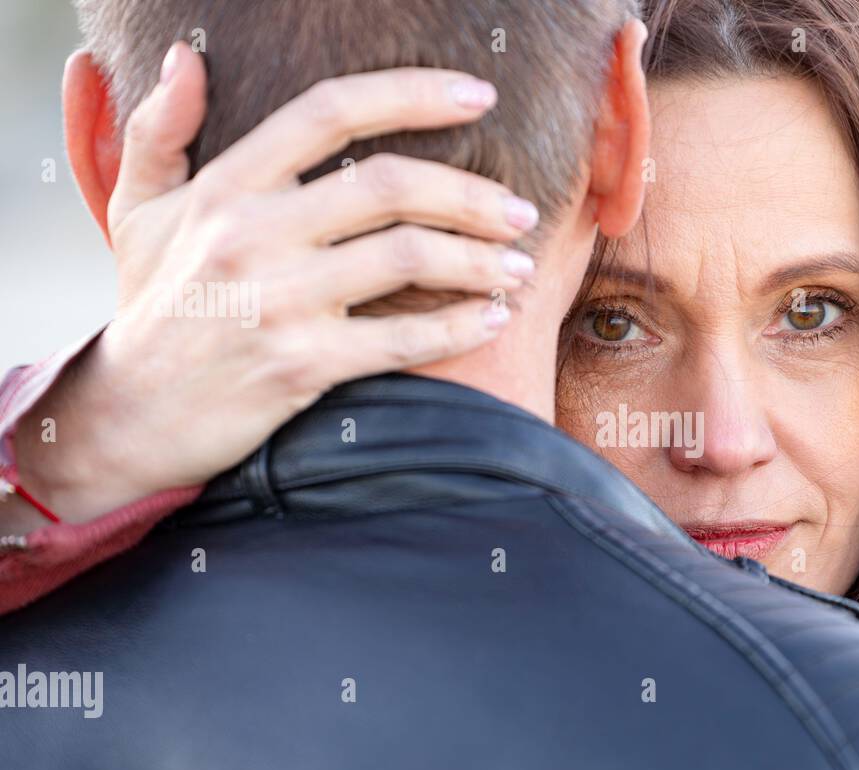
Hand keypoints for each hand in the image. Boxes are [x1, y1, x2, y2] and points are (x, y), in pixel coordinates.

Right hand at [14, 43, 537, 522]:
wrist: (131, 416)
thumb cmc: (151, 307)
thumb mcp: (137, 210)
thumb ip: (160, 131)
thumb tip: (184, 58)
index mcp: (226, 187)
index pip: (330, 112)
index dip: (413, 94)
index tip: (478, 95)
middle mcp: (252, 234)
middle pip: (389, 185)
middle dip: (472, 194)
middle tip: (519, 211)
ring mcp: (278, 301)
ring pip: (407, 258)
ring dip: (480, 260)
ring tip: (520, 265)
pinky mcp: (301, 365)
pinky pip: (401, 339)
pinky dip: (459, 327)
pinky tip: (492, 318)